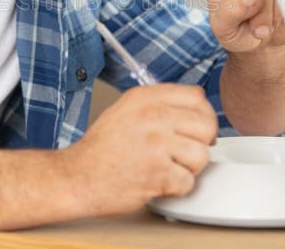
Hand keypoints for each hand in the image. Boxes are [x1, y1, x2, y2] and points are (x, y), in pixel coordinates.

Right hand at [65, 84, 216, 214]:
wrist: (77, 177)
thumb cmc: (101, 149)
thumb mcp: (125, 111)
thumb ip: (159, 105)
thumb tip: (196, 108)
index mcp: (145, 98)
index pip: (196, 96)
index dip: (201, 114)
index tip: (194, 127)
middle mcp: (152, 116)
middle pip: (207, 125)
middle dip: (200, 142)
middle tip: (184, 151)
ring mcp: (156, 145)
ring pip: (202, 155)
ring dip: (188, 167)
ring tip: (167, 167)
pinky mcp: (158, 174)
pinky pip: (188, 181)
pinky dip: (175, 187)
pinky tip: (158, 181)